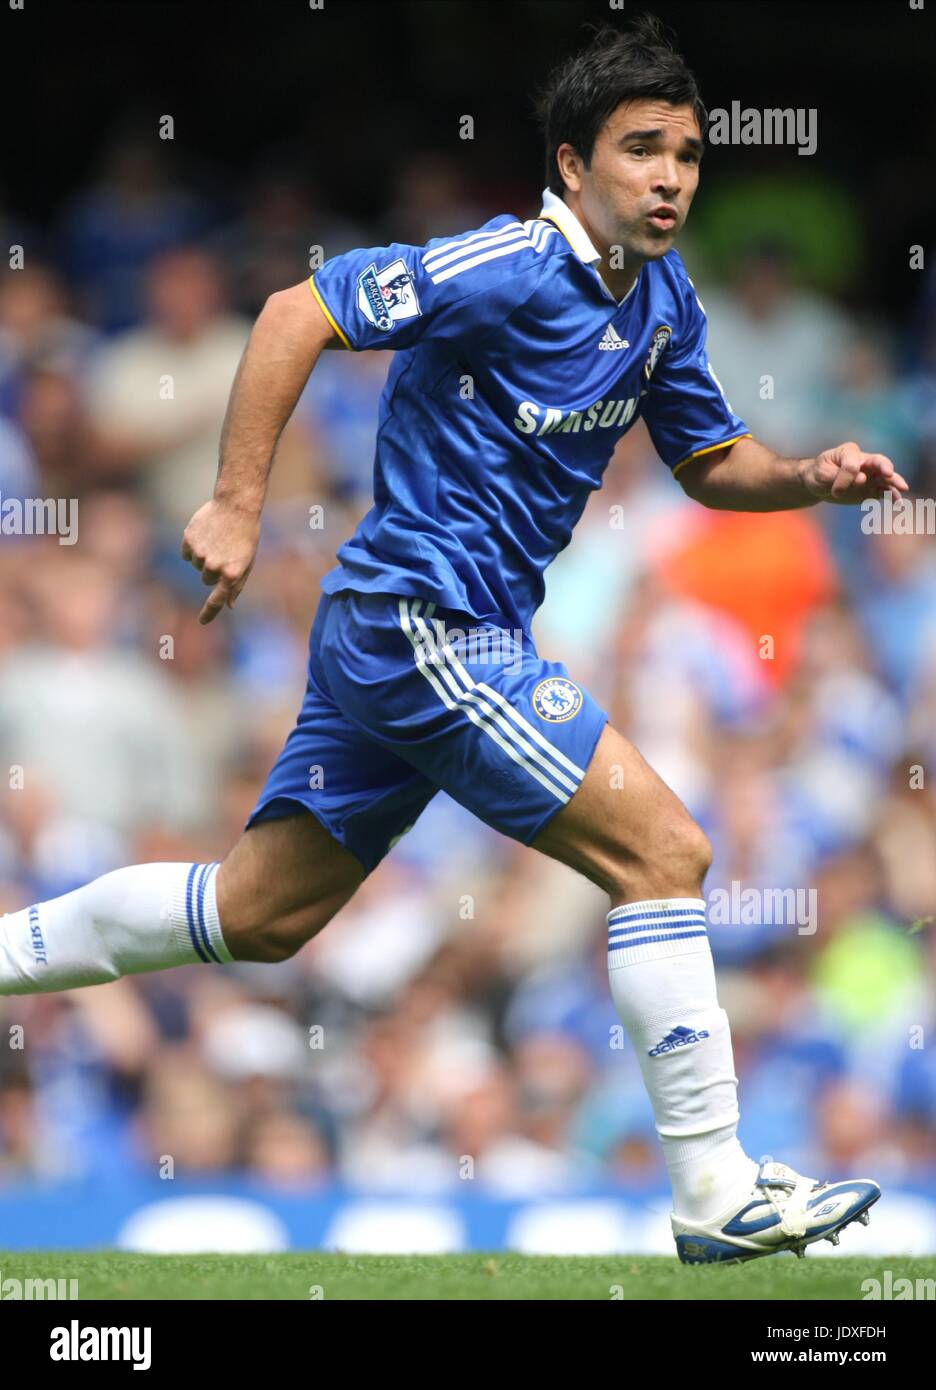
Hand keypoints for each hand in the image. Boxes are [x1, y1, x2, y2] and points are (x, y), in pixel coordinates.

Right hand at [181, 498, 259, 623]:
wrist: (236, 505)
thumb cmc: (246, 536)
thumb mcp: (247, 561)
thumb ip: (237, 584)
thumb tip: (230, 605)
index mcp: (232, 573)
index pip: (217, 599)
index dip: (209, 612)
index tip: (202, 622)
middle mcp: (214, 566)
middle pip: (206, 579)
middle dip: (214, 570)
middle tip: (225, 551)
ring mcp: (200, 553)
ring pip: (196, 565)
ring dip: (204, 557)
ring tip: (218, 540)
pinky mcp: (189, 540)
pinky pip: (186, 553)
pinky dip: (193, 547)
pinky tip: (206, 534)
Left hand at [800, 441, 908, 504]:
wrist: (819, 484)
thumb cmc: (819, 473)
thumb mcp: (821, 472)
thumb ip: (839, 475)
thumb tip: (863, 479)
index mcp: (849, 452)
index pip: (852, 464)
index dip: (845, 479)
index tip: (835, 492)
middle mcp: (864, 461)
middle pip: (878, 461)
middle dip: (884, 467)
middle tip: (888, 474)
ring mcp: (870, 475)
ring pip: (886, 477)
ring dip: (894, 483)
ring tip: (902, 489)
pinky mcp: (872, 489)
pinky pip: (884, 492)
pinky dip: (891, 497)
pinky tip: (898, 503)